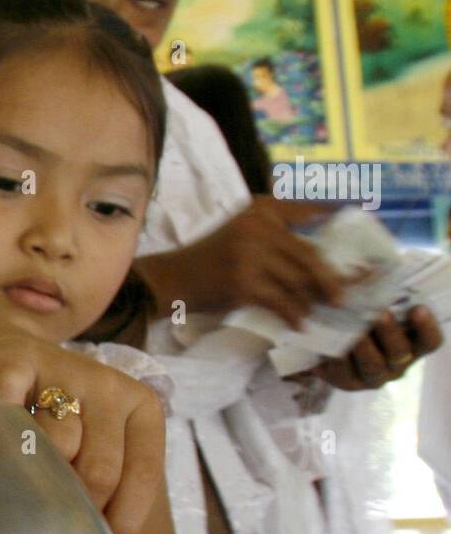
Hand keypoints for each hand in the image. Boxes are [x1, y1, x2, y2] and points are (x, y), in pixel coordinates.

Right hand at [0, 318, 165, 533]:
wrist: (9, 354)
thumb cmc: (59, 417)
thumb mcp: (99, 445)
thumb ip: (116, 491)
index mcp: (142, 408)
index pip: (144, 474)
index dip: (125, 520)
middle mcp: (110, 385)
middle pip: (102, 469)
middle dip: (78, 507)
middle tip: (55, 524)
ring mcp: (64, 369)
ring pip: (57, 444)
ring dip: (36, 471)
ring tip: (23, 478)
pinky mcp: (18, 361)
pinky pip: (10, 405)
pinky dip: (1, 433)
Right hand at [141, 197, 346, 326]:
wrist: (175, 277)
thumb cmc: (212, 258)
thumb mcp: (242, 233)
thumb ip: (275, 236)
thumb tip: (321, 262)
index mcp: (260, 209)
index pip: (304, 210)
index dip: (332, 213)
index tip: (359, 213)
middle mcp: (258, 226)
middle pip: (309, 255)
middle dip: (331, 279)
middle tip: (345, 295)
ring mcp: (250, 254)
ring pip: (297, 282)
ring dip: (312, 301)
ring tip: (321, 312)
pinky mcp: (244, 283)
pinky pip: (281, 302)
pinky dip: (293, 315)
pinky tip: (299, 324)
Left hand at [307, 306, 442, 389]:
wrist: (328, 340)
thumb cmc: (360, 316)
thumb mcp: (374, 305)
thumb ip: (382, 295)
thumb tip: (374, 269)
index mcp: (412, 343)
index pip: (430, 340)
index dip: (427, 326)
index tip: (419, 307)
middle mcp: (397, 363)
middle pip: (400, 352)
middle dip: (390, 332)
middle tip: (380, 313)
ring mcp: (374, 375)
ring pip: (373, 365)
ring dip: (363, 346)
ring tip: (352, 330)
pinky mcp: (348, 382)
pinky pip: (344, 374)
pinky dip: (337, 359)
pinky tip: (329, 346)